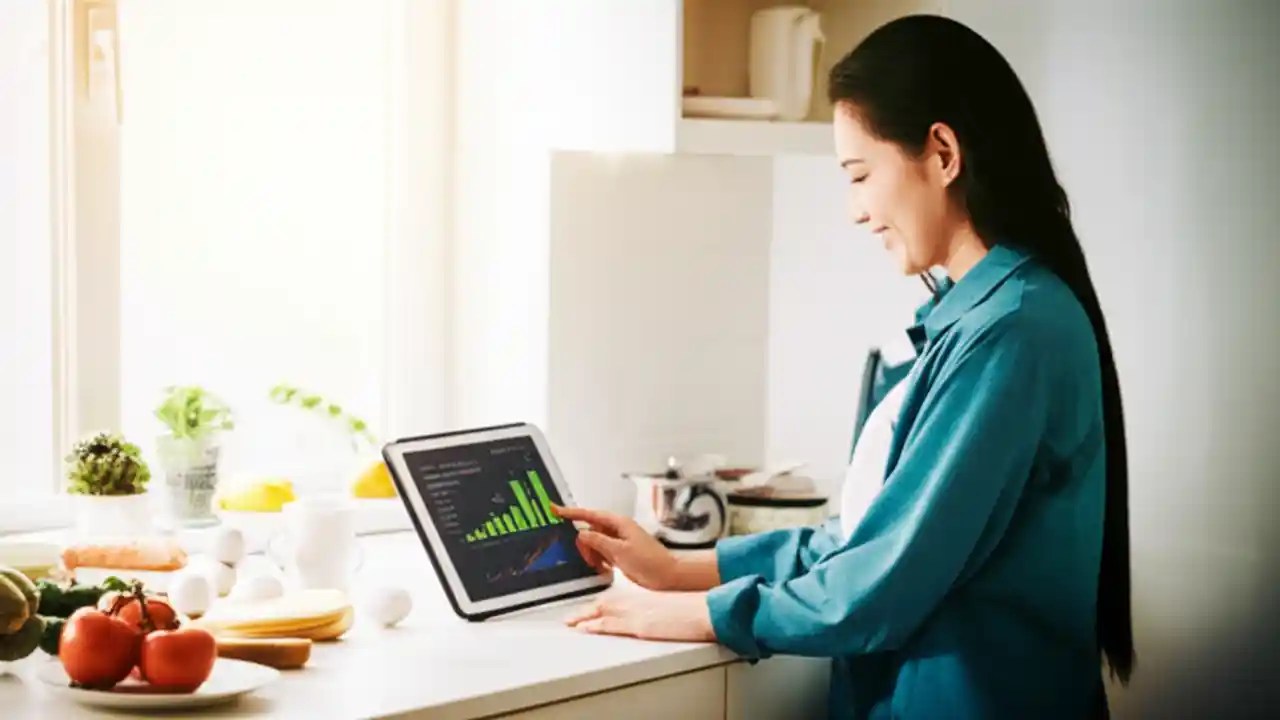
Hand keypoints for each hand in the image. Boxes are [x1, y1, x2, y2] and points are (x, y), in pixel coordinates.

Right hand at [551, 504, 678, 590]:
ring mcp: (618, 541)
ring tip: (602, 567)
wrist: (667, 575)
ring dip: (593, 555)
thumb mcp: (620, 551)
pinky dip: (600, 561)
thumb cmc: (650, 561)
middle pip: (590, 531)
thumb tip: (581, 533)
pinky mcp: (620, 553)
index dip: (571, 512)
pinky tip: (606, 569)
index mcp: (618, 523)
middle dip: (586, 545)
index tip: (555, 510)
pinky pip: (602, 553)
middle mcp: (617, 530)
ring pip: (595, 544)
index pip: (589, 514)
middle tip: (591, 559)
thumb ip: (598, 541)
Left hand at [565, 588, 714, 641]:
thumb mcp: (666, 606)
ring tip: (570, 623)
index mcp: (641, 597)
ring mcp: (635, 612)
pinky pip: (611, 625)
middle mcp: (635, 602)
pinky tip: (586, 629)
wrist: (700, 609)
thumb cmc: (689, 608)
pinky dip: (596, 626)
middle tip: (569, 617)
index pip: (613, 599)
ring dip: (584, 617)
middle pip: (603, 604)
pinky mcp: (638, 625)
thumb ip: (652, 609)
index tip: (587, 608)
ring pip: (602, 612)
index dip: (598, 604)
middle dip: (585, 611)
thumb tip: (648, 616)